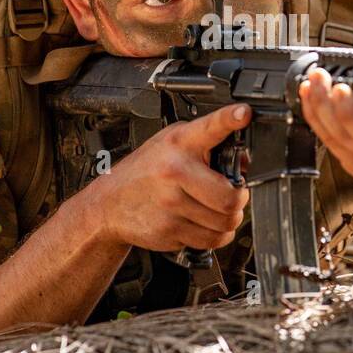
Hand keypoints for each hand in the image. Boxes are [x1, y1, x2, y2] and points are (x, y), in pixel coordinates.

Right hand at [76, 103, 251, 253]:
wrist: (109, 203)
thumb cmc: (145, 171)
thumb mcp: (170, 145)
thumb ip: (205, 147)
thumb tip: (244, 162)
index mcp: (179, 143)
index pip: (210, 127)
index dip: (229, 118)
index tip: (244, 113)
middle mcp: (175, 171)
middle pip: (230, 196)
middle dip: (240, 199)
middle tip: (234, 195)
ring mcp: (171, 203)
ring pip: (225, 222)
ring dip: (229, 219)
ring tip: (217, 209)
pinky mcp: (169, 230)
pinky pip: (211, 239)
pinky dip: (216, 235)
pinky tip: (205, 222)